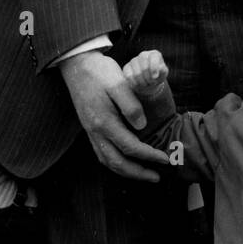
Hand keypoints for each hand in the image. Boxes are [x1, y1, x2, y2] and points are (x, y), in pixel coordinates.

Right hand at [59, 51, 169, 180]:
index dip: (149, 155)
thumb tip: (142, 127)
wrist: (77, 66)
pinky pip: (102, 154)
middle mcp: (95, 131)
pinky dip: (115, 163)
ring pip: (108, 161)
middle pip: (117, 162)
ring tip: (144, 174)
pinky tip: (126, 162)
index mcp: (104, 121)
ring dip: (126, 171)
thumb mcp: (119, 83)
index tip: (165, 159)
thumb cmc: (100, 73)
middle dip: (138, 173)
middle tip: (157, 177)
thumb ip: (131, 106)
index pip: (130, 146)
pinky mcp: (90, 129)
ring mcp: (91, 132)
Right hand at [122, 49, 168, 98]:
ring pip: (137, 74)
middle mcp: (143, 55)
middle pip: (145, 68)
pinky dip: (135, 83)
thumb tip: (156, 72)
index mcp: (154, 54)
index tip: (155, 77)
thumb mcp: (163, 73)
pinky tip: (138, 84)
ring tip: (146, 83)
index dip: (154, 68)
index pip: (153, 58)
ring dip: (143, 82)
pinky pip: (129, 77)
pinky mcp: (126, 67)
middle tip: (151, 82)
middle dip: (149, 78)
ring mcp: (134, 60)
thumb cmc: (158, 75)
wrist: (148, 80)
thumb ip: (162, 71)